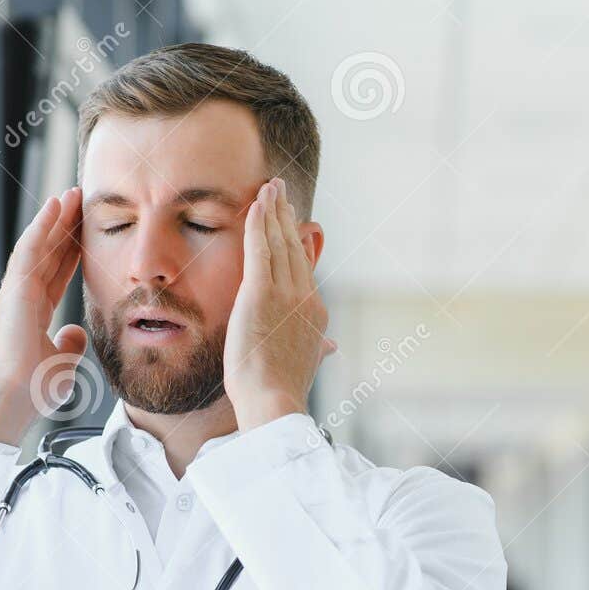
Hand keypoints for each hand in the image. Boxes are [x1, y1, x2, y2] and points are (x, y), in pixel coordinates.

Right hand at [0, 187, 86, 444]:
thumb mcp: (60, 363)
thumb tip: (77, 332)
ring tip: (71, 194)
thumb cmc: (29, 389)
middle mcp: (23, 296)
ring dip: (55, 218)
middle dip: (65, 226)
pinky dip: (42, 227)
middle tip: (81, 199)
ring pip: (38, 244)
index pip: (57, 271)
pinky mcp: (14, 290)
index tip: (87, 231)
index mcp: (33, 311)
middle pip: (48, 252)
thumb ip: (69, 345)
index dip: (72, 249)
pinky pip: (30, 251)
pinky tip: (55, 206)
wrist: (10, 401)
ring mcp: (16, 291)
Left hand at [223, 177, 335, 429]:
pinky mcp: (261, 293)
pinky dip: (259, 222)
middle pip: (294, 248)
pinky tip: (257, 202)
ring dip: (274, 210)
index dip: (298, 242)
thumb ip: (318, 350)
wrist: (274, 402)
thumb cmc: (283, 391)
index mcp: (315, 315)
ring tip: (270, 187)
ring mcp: (285, 294)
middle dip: (286, 216)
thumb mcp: (305, 365)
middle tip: (280, 191)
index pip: (305, 269)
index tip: (294, 223)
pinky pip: (260, 248)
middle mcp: (305, 299)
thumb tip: (332, 347)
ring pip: (279, 242)